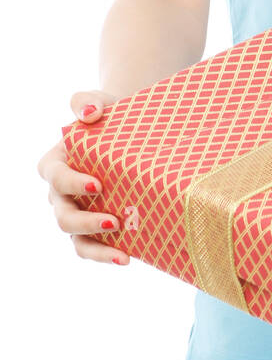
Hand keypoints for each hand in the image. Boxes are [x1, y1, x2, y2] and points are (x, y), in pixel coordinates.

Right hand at [36, 90, 127, 262]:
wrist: (124, 133)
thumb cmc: (106, 117)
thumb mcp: (97, 103)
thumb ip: (87, 102)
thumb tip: (89, 115)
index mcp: (55, 164)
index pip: (57, 177)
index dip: (73, 183)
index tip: (98, 184)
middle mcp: (60, 194)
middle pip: (63, 215)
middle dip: (85, 221)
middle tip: (114, 221)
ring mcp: (76, 212)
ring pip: (76, 239)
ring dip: (97, 248)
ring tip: (122, 256)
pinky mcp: (94, 227)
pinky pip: (93, 246)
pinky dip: (107, 254)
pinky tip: (129, 257)